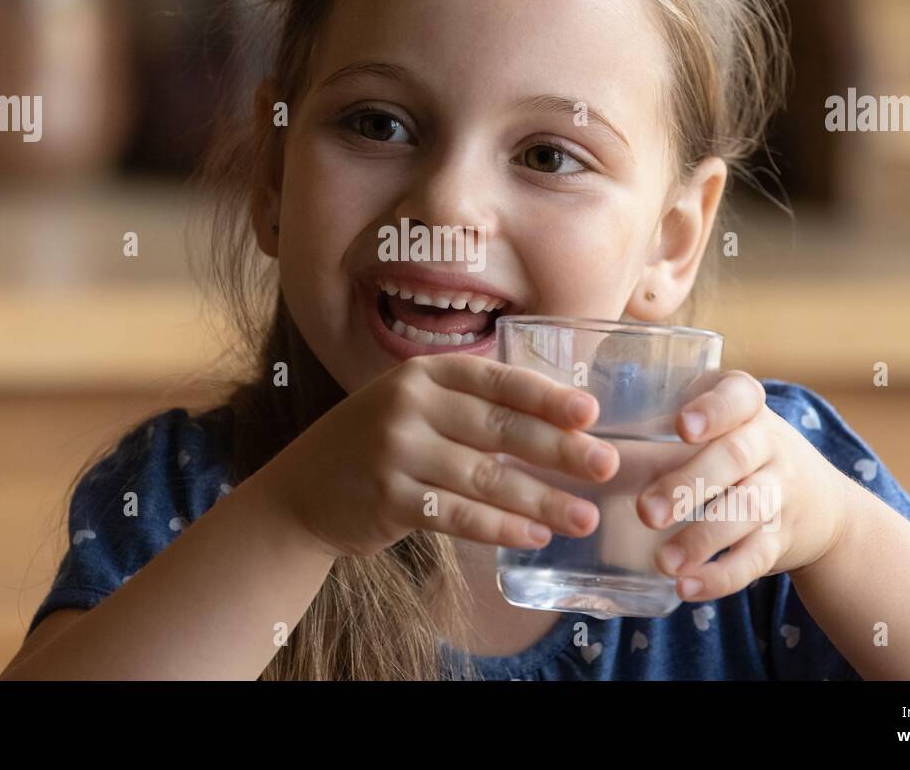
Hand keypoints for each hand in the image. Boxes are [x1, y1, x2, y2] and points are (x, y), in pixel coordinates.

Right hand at [266, 354, 620, 558]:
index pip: (498, 380)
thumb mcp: (416, 406)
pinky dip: (500, 528)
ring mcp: (395, 451)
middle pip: (499, 428)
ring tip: (583, 517)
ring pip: (484, 478)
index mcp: (425, 373)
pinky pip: (457, 516)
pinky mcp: (388, 497)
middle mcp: (409, 404)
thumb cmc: (379, 443)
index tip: (592, 413)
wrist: (304, 488)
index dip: (547, 396)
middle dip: (559, 449)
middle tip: (605, 466)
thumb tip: (563, 425)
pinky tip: (534, 536)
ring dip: (540, 500)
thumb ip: (473, 407)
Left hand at [636, 370, 852, 601]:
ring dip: (702, 538)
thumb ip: (656, 431)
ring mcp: (781, 492)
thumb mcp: (714, 429)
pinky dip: (722, 576)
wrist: (819, 503)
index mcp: (745, 407)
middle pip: (735, 458)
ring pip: (747, 510)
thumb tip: (577, 449)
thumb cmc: (734, 454)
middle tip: (646, 511)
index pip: (739, 395)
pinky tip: (687, 586)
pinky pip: (755, 558)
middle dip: (689, 484)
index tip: (682, 427)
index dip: (713, 410)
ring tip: (663, 561)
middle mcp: (769, 444)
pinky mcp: (783, 539)